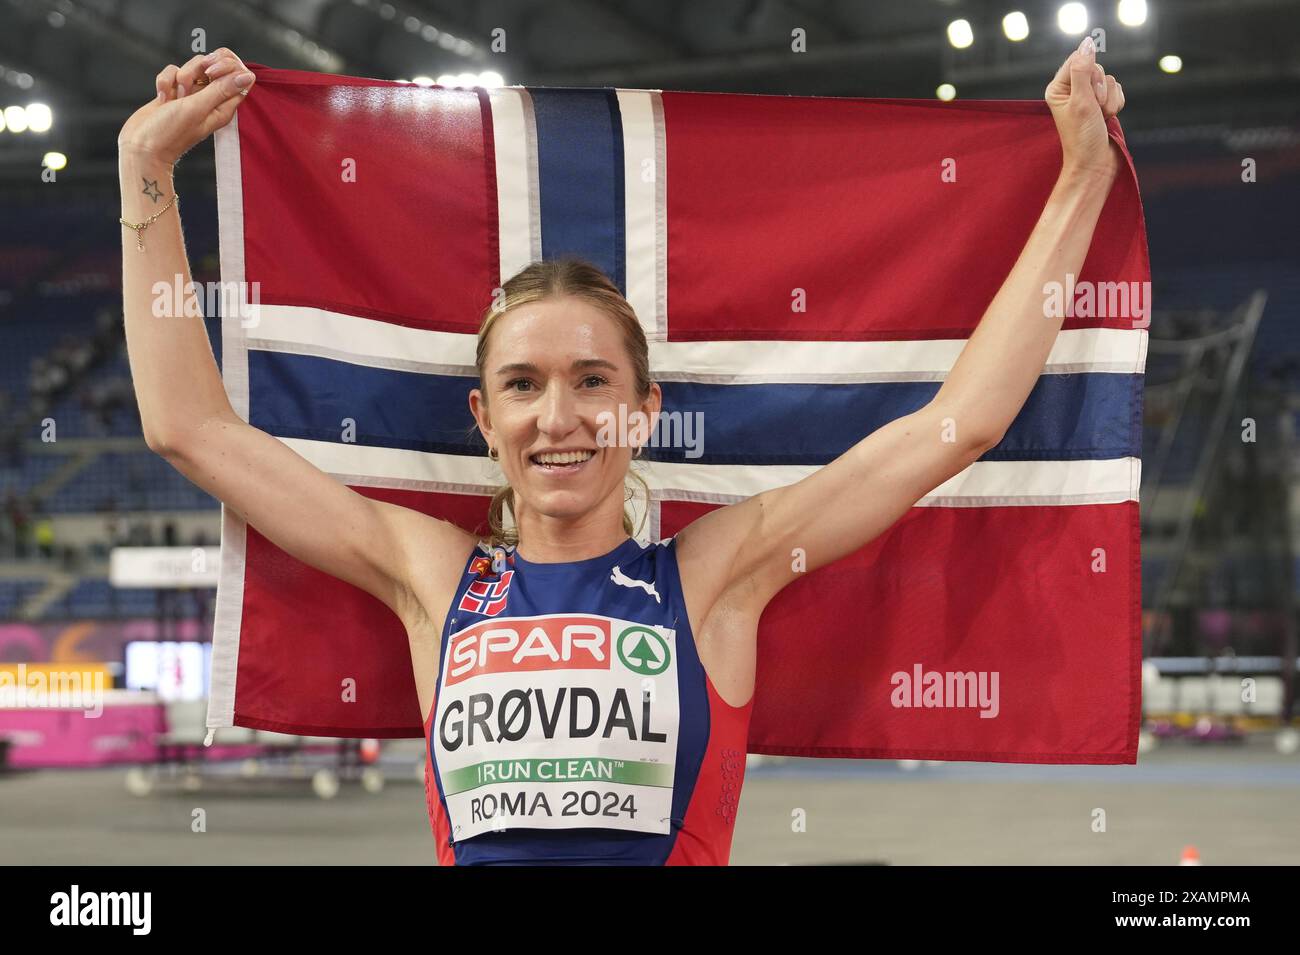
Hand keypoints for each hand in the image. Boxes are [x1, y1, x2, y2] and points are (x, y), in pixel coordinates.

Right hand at [117, 48, 255, 165]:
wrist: (142, 146)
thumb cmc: (171, 133)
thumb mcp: (198, 109)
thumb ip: (221, 90)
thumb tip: (247, 77)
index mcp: (224, 107)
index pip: (238, 77)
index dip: (226, 66)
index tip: (210, 73)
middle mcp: (210, 99)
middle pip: (215, 64)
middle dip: (199, 67)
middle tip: (189, 84)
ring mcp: (192, 95)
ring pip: (192, 66)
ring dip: (180, 77)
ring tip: (175, 98)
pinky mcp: (174, 91)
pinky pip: (172, 72)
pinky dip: (165, 81)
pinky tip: (162, 98)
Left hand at [1045, 36, 1125, 183]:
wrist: (1096, 163)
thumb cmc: (1083, 137)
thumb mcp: (1081, 101)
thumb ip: (1083, 70)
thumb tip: (1088, 43)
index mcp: (1058, 88)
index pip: (1078, 59)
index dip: (1090, 73)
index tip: (1088, 94)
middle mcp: (1071, 90)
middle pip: (1096, 68)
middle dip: (1100, 89)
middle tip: (1094, 109)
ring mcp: (1088, 97)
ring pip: (1110, 79)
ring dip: (1109, 100)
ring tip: (1100, 117)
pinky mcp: (1103, 103)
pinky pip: (1118, 89)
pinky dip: (1117, 103)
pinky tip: (1108, 118)